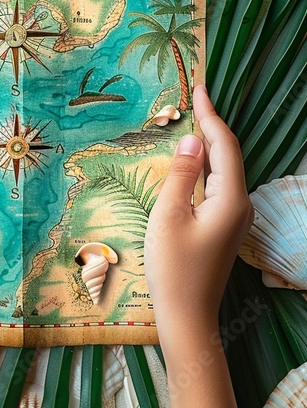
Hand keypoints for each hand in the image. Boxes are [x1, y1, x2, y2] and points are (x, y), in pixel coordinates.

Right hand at [145, 84, 252, 349]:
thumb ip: (181, 176)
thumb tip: (191, 142)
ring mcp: (235, 219)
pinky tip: (193, 162)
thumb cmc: (173, 270)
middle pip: (228, 155)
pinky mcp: (225, 228)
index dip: (210, 116)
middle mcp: (240, 206)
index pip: (223, 146)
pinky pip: (219, 186)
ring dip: (209, 146)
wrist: (187, 317)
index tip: (199, 90)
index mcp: (229, 199)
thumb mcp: (168, 217)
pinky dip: (207, 167)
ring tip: (192, 121)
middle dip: (211, 126)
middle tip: (194, 99)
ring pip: (225, 171)